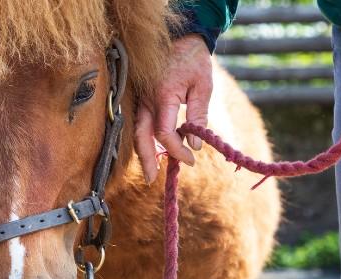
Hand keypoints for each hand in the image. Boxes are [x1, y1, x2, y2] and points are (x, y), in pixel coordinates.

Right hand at [135, 34, 212, 183]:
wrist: (181, 36)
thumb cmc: (194, 60)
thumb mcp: (203, 87)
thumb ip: (199, 116)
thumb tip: (196, 145)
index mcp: (163, 96)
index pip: (164, 133)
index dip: (176, 150)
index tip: (191, 159)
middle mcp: (146, 98)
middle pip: (141, 135)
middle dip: (147, 159)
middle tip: (152, 179)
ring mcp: (140, 97)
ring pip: (136, 130)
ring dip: (142, 151)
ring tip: (149, 170)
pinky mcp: (140, 96)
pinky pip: (138, 121)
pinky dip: (143, 137)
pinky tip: (149, 149)